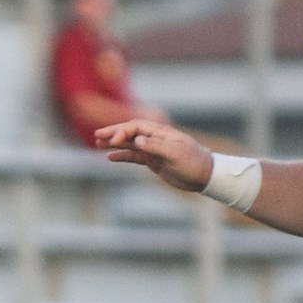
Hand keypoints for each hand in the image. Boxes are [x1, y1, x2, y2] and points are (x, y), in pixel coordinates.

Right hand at [95, 119, 212, 191]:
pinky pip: (133, 156)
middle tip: (97, 134)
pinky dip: (122, 156)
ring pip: (129, 144)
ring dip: (114, 143)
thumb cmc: (193, 163)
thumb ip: (155, 146)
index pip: (137, 127)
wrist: (205, 176)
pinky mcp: (153, 161)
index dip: (123, 131)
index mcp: (161, 133)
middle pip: (130, 132)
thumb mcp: (175, 154)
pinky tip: (110, 157)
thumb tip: (137, 140)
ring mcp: (153, 149)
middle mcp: (155, 138)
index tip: (114, 141)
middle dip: (114, 132)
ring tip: (97, 143)